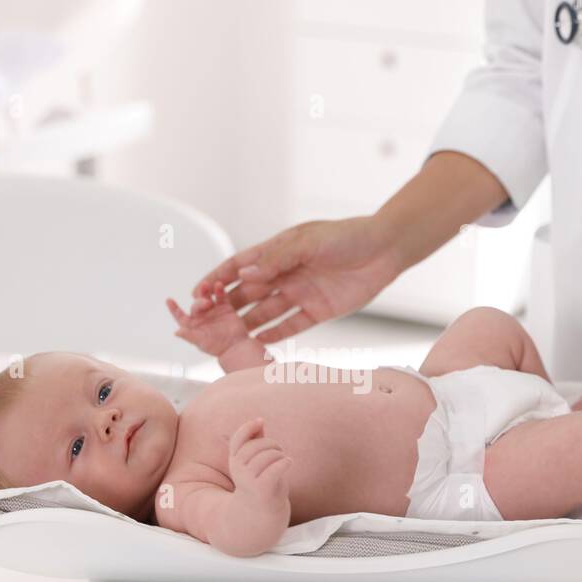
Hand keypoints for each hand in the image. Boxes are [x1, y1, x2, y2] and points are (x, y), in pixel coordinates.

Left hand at [166, 281, 249, 356]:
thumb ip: (189, 335)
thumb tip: (176, 332)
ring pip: (207, 297)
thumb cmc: (217, 347)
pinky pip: (221, 296)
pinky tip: (219, 285)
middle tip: (207, 303)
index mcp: (193, 325)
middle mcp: (202, 317)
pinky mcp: (225, 308)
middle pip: (196, 304)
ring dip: (205, 291)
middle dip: (199, 301)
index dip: (174, 309)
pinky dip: (219, 291)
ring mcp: (214, 311)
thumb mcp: (201, 341)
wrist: (236, 346)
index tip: (168, 300)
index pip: (180, 316)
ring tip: (206, 285)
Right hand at [191, 217, 402, 341]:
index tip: (196, 293)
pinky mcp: (316, 312)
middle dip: (223, 307)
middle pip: (245, 293)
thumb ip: (277, 258)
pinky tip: (255, 345)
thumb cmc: (347, 237)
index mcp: (277, 252)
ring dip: (243, 324)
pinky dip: (272, 336)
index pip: (238, 267)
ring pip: (263, 312)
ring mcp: (298, 294)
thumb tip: (243, 272)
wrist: (385, 250)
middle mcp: (283, 274)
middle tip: (203, 322)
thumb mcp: (309, 242)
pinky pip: (289, 326)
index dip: (216, 279)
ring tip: (224, 338)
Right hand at [227, 417, 290, 506]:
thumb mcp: (255, 461)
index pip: (238, 439)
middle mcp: (239, 470)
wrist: (260, 514)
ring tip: (283, 461)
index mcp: (235, 460)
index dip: (248, 427)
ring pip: (269, 455)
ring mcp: (249, 480)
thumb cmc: (260, 482)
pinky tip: (289, 463)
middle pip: (257, 445)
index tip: (261, 421)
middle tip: (279, 452)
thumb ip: (256, 442)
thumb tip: (259, 421)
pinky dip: (285, 462)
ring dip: (280, 455)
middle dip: (273, 444)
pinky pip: (276, 468)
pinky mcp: (262, 489)